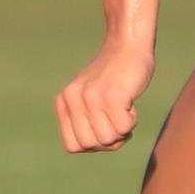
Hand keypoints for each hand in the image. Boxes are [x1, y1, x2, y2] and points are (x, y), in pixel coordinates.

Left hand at [55, 36, 154, 153]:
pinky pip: (123, 128)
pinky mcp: (111, 96)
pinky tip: (130, 104)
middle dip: (110, 141)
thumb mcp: (89, 99)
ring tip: (124, 110)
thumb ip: (84, 121)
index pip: (73, 146)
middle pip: (90, 145)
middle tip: (118, 121)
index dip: (93, 145)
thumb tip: (91, 146)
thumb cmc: (114, 78)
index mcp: (63, 102)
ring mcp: (90, 97)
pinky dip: (132, 121)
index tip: (104, 128)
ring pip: (107, 139)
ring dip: (122, 132)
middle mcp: (72, 99)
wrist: (128, 47)